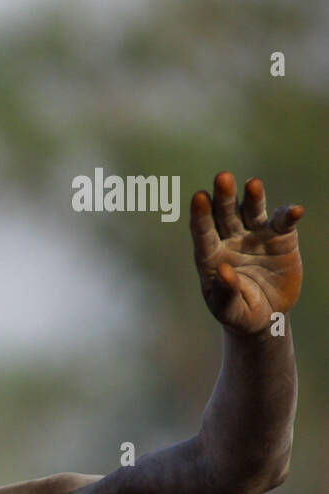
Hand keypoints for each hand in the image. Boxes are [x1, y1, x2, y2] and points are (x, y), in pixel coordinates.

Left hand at [190, 171, 303, 334]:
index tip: (199, 197)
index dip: (200, 215)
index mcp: (210, 254)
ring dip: (253, 197)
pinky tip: (294, 210)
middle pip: (224, 214)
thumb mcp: (228, 308)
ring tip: (253, 184)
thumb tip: (224, 270)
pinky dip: (288, 215)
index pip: (202, 231)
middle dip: (224, 196)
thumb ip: (225, 291)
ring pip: (251, 212)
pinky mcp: (280, 237)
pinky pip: (283, 223)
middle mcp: (230, 238)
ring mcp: (255, 235)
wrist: (265, 315)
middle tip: (222, 177)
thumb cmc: (237, 311)